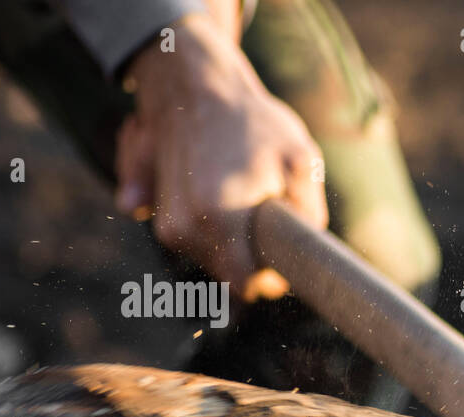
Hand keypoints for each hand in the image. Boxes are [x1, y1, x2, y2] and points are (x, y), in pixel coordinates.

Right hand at [117, 13, 326, 300]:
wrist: (194, 84)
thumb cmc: (254, 123)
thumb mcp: (301, 160)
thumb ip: (310, 215)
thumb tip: (305, 255)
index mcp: (219, 219)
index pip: (247, 285)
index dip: (271, 278)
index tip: (283, 255)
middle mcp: (184, 227)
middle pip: (230, 275)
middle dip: (252, 255)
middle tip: (264, 209)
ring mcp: (165, 221)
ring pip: (211, 259)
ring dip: (232, 239)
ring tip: (239, 193)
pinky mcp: (153, 213)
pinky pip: (193, 240)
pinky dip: (209, 226)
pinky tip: (214, 190)